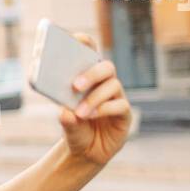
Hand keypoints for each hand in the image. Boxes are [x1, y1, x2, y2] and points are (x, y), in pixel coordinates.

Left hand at [61, 33, 131, 167]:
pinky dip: (104, 109)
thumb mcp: (65, 122)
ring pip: (113, 85)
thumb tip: (65, 112)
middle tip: (75, 85)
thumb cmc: (74, 129)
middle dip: (91, 73)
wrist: (85, 152)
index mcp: (87, 78)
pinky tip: (91, 116)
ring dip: (94, 98)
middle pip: (105, 67)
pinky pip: (120, 105)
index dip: (85, 43)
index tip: (76, 38)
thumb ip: (65, 117)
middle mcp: (103, 84)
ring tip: (79, 112)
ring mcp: (116, 97)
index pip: (90, 54)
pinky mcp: (124, 114)